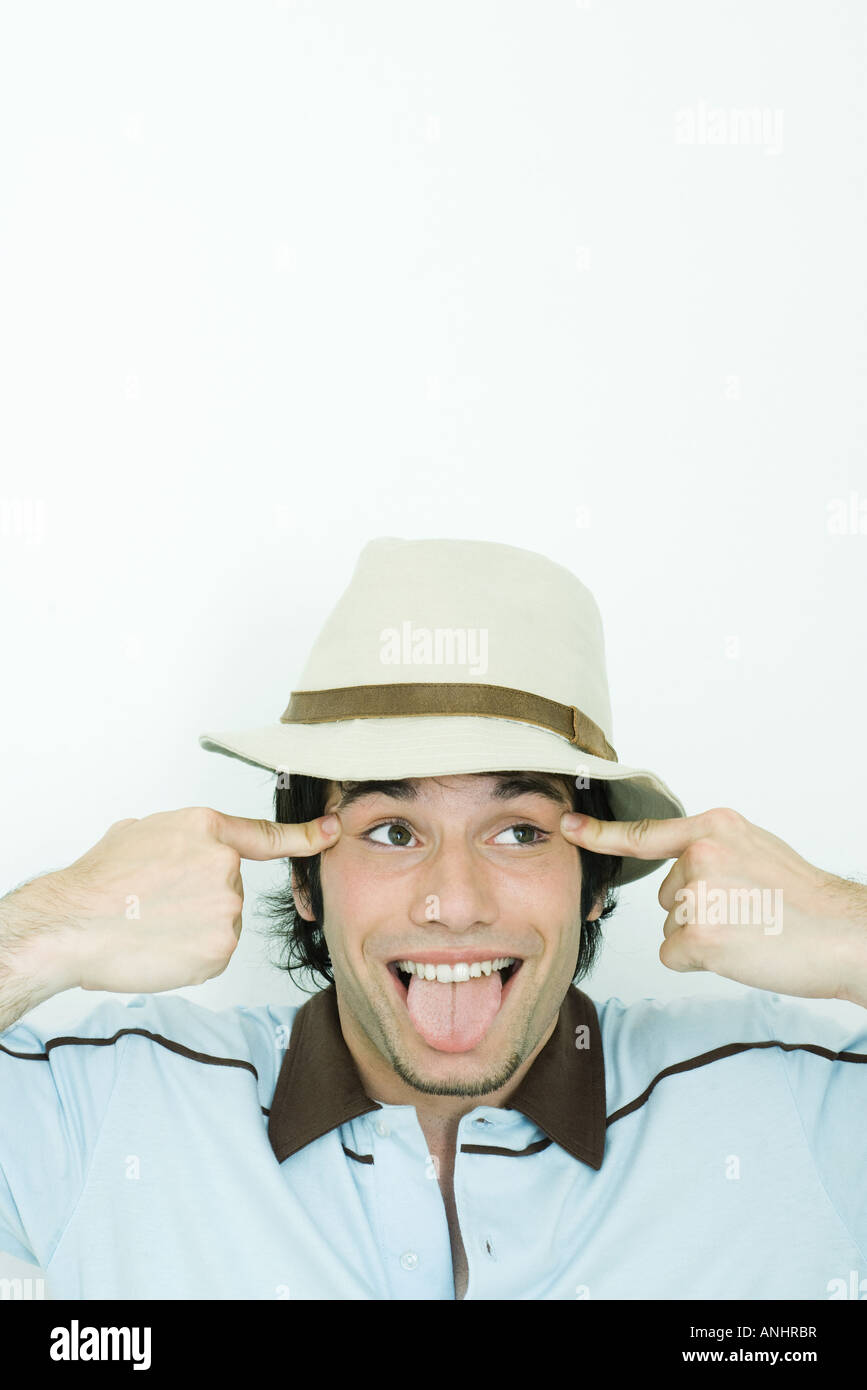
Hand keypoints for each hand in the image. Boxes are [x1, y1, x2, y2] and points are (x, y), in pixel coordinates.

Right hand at [13, 807, 341, 997]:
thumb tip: (180, 852)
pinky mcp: (221, 948)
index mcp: (205, 829)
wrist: (73, 926)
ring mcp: (226, 908)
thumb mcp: (140, 833)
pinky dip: (190, 955)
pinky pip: (213, 953)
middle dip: (198, 898)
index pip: (266, 835)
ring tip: (151, 923)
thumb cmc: (97, 883)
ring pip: (220, 922)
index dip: (304, 836)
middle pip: (227, 888)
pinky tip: (160, 947)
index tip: (332, 832)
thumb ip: (178, 839)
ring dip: (193, 927)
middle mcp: (225, 865)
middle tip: (155, 903)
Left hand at [560, 806, 866, 1003]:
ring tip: (751, 930)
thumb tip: (684, 867)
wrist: (844, 934)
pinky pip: (675, 955)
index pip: (646, 833)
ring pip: (673, 928)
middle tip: (748, 914)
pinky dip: (701, 962)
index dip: (601, 834)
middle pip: (667, 896)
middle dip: (699, 911)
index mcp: (714, 827)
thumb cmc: (806, 903)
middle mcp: (701, 853)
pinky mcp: (698, 933)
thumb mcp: (757, 850)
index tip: (566, 827)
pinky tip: (739, 951)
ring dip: (704, 937)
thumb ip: (714, 851)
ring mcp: (698, 892)